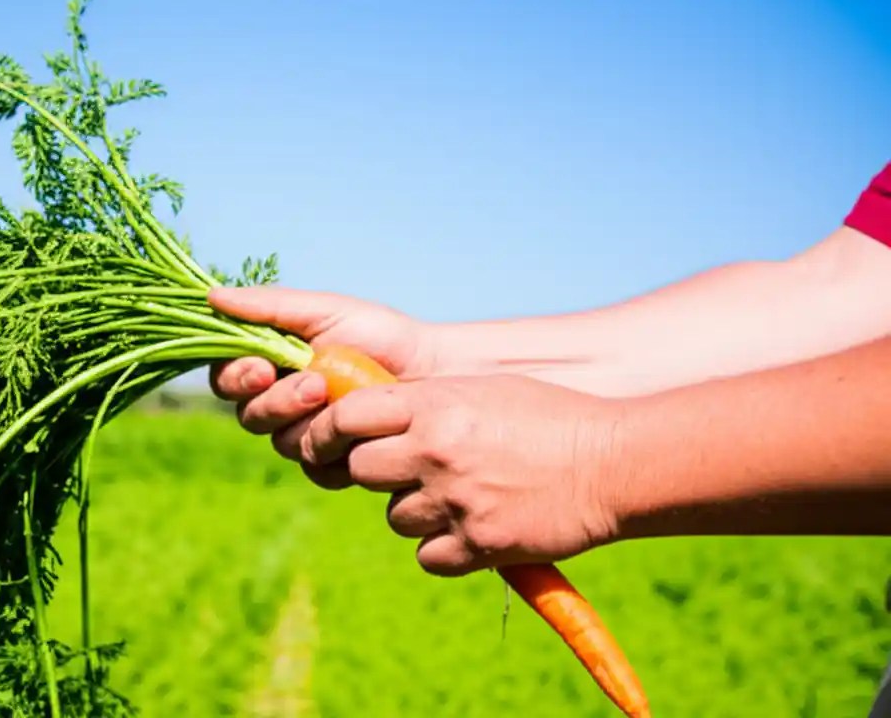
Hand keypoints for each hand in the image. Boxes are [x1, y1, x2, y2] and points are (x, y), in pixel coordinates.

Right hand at [207, 286, 449, 486]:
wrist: (434, 370)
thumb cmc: (379, 334)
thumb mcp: (324, 311)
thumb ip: (268, 307)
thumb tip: (211, 295)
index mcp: (270, 364)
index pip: (227, 378)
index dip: (236, 378)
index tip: (262, 367)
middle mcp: (281, 402)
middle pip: (248, 416)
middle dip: (277, 402)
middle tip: (314, 385)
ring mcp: (307, 434)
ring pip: (280, 443)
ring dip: (306, 423)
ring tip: (339, 400)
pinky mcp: (336, 462)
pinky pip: (316, 469)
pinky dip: (334, 451)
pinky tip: (356, 435)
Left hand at [298, 374, 623, 575]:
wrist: (615, 463)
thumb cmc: (550, 418)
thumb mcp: (482, 389)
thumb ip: (423, 401)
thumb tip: (367, 414)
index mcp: (434, 405)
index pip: (347, 415)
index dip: (330, 429)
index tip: (330, 440)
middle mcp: (436, 451)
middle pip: (360, 470)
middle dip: (377, 472)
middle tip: (412, 470)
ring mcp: (455, 501)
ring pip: (394, 517)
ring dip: (416, 511)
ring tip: (464, 495)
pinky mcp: (478, 546)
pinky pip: (427, 556)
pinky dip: (444, 548)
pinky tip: (476, 527)